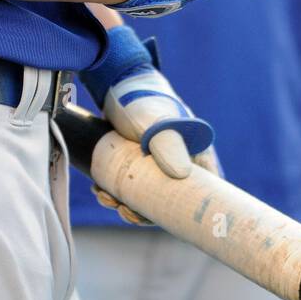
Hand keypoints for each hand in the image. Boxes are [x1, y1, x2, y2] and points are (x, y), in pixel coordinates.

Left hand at [79, 25, 219, 225]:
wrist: (118, 82)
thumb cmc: (143, 100)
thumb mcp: (157, 123)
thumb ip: (167, 144)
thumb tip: (180, 175)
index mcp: (197, 158)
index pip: (199, 198)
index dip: (178, 215)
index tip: (151, 217)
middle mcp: (181, 164)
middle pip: (168, 203)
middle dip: (142, 212)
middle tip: (121, 209)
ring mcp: (159, 164)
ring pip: (146, 197)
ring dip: (125, 202)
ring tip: (105, 196)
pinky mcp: (140, 162)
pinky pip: (132, 186)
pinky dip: (117, 192)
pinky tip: (101, 190)